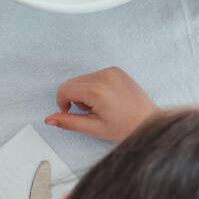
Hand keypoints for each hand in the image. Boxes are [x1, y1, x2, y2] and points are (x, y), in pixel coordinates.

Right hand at [44, 66, 158, 141]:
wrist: (149, 121)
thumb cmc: (126, 127)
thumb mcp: (94, 128)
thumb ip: (69, 122)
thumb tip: (49, 119)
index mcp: (98, 90)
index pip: (65, 89)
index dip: (62, 103)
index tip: (70, 113)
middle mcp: (105, 76)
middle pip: (72, 83)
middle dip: (75, 99)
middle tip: (91, 112)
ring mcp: (112, 71)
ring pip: (82, 79)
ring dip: (84, 93)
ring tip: (100, 107)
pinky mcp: (116, 70)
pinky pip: (94, 76)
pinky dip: (94, 87)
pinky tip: (107, 99)